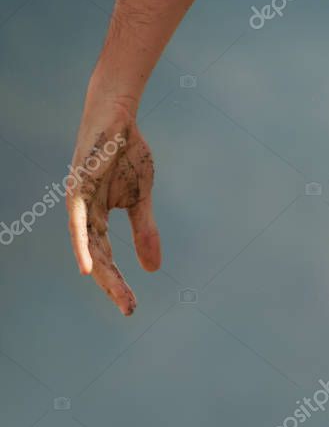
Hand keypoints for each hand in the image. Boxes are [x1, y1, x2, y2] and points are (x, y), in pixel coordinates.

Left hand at [67, 91, 160, 314]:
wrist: (117, 116)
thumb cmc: (126, 154)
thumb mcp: (142, 198)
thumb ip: (145, 231)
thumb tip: (152, 268)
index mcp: (97, 219)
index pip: (107, 259)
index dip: (118, 284)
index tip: (132, 309)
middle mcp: (83, 215)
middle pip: (97, 258)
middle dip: (114, 286)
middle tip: (130, 310)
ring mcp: (78, 202)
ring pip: (86, 245)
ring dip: (99, 271)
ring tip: (113, 295)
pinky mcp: (78, 187)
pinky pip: (78, 222)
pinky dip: (82, 245)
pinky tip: (87, 266)